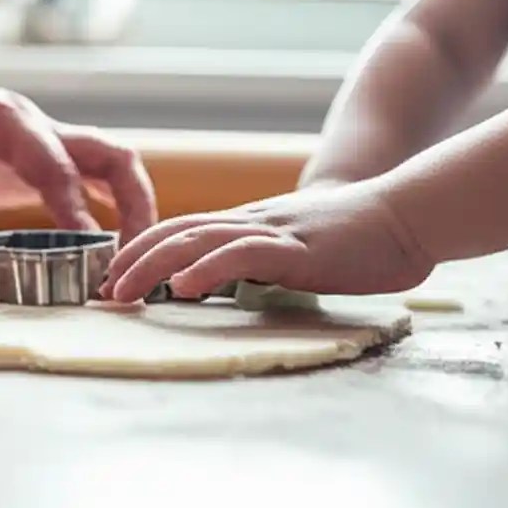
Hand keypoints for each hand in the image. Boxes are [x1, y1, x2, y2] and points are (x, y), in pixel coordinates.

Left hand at [0, 86, 157, 246]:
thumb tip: (2, 265)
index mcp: (3, 120)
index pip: (57, 167)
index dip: (77, 213)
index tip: (92, 255)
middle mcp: (34, 123)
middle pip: (111, 155)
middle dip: (134, 207)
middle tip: (133, 259)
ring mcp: (44, 137)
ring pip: (113, 163)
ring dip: (131, 208)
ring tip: (130, 260)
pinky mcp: (43, 158)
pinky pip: (94, 178)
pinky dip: (111, 210)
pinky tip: (109, 251)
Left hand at [98, 180, 433, 302]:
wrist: (408, 215)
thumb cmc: (359, 239)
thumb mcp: (297, 248)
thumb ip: (263, 261)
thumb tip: (233, 286)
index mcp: (250, 222)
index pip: (181, 228)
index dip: (141, 249)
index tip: (111, 276)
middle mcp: (252, 221)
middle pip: (175, 232)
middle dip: (131, 260)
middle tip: (100, 291)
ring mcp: (273, 231)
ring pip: (197, 240)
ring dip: (152, 266)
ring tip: (121, 292)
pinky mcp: (297, 248)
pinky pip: (242, 255)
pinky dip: (207, 270)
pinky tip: (181, 287)